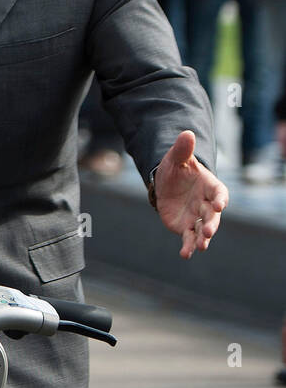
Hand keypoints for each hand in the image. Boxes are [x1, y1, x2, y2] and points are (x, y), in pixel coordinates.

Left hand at [154, 130, 228, 258]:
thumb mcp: (176, 158)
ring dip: (202, 238)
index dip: (220, 198)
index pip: (219, 192)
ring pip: (202, 228)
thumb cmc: (176, 169)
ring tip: (201, 246)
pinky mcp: (185, 226)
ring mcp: (196, 216)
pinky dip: (188, 246)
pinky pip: (188, 238)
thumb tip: (187, 133)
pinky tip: (185, 254)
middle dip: (211, 223)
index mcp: (209, 186)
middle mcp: (206, 203)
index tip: (220, 203)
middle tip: (208, 231)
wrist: (167, 183)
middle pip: (212, 215)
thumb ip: (183, 149)